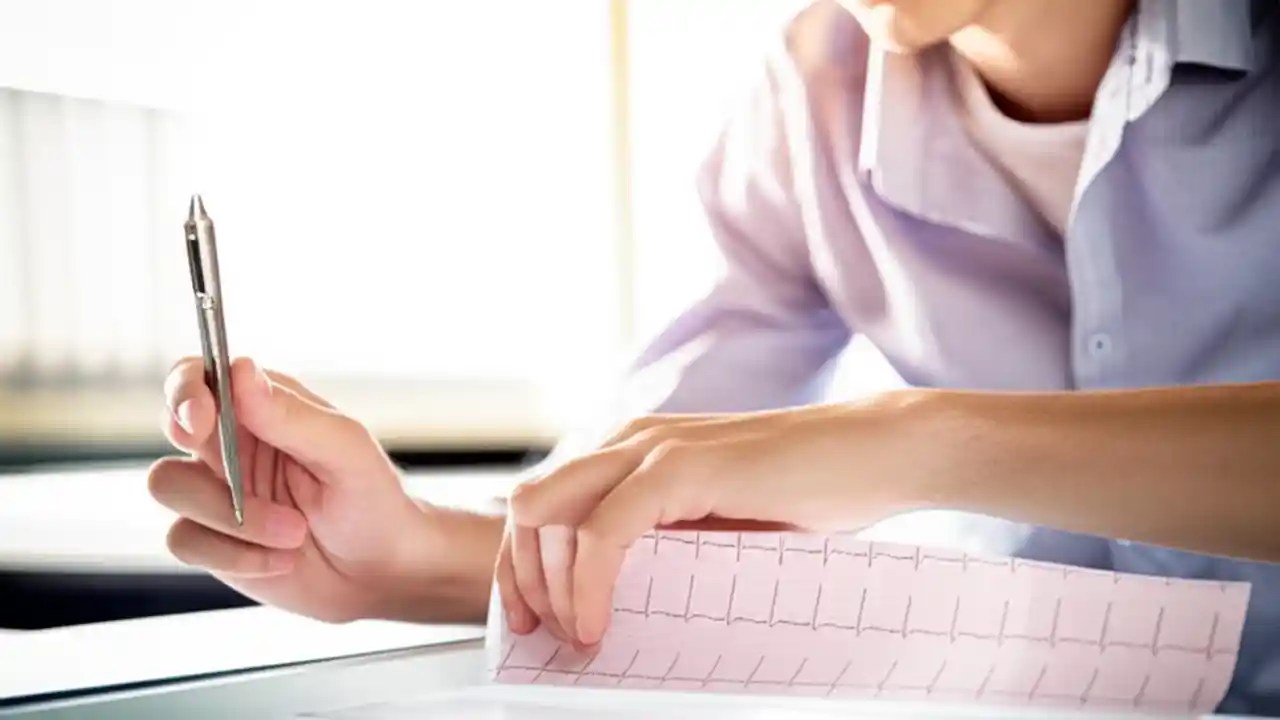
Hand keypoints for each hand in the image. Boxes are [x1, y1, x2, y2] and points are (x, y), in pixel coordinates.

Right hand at [149, 356, 498, 623]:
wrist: (380, 572)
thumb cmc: (373, 500)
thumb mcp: (345, 452)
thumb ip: (291, 415)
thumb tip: (240, 370)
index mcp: (264, 407)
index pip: (202, 374)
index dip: (187, 390)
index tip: (200, 420)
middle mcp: (233, 443)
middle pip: (172, 423)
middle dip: (190, 449)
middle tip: (233, 476)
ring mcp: (216, 490)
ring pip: (170, 485)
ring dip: (233, 517)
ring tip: (294, 532)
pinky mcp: (210, 538)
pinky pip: (184, 540)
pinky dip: (235, 555)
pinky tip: (280, 560)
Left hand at [495, 392, 938, 646]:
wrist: (875, 454)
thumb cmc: (809, 491)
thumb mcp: (715, 519)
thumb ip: (666, 539)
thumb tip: (617, 600)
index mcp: (632, 449)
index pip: (542, 502)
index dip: (524, 565)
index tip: (536, 621)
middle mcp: (629, 440)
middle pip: (527, 506)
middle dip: (522, 577)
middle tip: (547, 636)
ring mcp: (651, 448)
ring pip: (547, 514)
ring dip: (548, 586)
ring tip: (580, 637)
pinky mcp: (681, 468)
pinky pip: (602, 532)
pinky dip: (586, 585)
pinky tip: (598, 625)